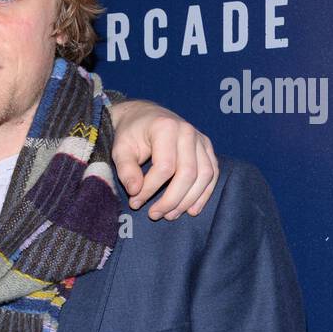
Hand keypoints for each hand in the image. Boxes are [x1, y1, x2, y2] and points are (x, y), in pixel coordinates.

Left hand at [108, 99, 218, 219]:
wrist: (144, 116)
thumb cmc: (131, 134)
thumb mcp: (120, 148)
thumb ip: (126, 169)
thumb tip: (135, 191)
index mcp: (165, 128)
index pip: (164, 167)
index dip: (150, 189)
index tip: (135, 202)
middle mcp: (188, 132)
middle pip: (187, 173)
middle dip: (171, 199)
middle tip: (154, 215)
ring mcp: (201, 139)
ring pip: (204, 176)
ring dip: (188, 200)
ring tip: (170, 215)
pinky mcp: (207, 148)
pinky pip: (213, 173)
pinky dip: (204, 193)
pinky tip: (192, 209)